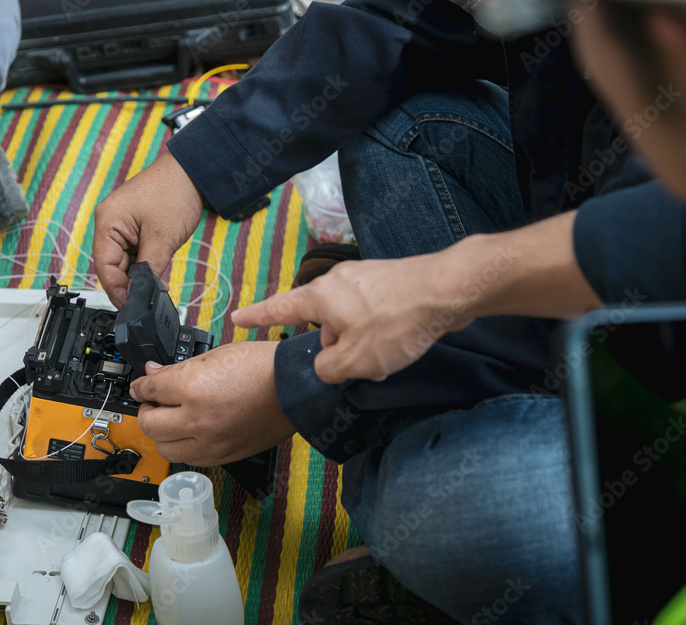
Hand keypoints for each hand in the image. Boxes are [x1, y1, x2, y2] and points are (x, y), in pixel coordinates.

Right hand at [93, 152, 203, 308]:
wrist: (193, 173)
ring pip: (126, 263)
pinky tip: (157, 277)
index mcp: (107, 222)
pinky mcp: (135, 229)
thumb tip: (142, 294)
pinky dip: (145, 267)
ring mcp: (122, 226)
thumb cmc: (174, 192)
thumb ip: (149, 270)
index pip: (104, 268)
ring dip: (140, 277)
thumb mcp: (162, 239)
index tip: (131, 309)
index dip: (117, 291)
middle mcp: (109, 224)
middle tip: (147, 302)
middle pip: (113, 267)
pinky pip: (135, 255)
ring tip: (156, 288)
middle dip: (130, 285)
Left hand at [130, 341, 293, 465]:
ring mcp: (211, 442)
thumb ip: (180, 368)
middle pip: (149, 424)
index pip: (149, 389)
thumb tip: (155, 374)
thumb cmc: (264, 367)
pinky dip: (184, 446)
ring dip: (162, 433)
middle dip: (147, 410)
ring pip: (165, 448)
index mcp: (193, 388)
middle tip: (153, 401)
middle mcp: (198, 419)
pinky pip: (189, 459)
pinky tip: (191, 432)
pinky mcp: (224, 455)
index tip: (142, 385)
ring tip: (171, 419)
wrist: (295, 387)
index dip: (141, 385)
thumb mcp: (216, 355)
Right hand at [231, 253, 471, 383]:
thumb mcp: (354, 360)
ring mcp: (366, 278)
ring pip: (353, 320)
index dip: (256, 317)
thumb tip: (327, 364)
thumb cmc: (398, 322)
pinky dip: (382, 331)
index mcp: (320, 297)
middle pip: (324, 322)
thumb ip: (328, 369)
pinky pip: (375, 312)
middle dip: (339, 348)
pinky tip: (403, 341)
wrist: (448, 290)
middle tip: (362, 367)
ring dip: (364, 343)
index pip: (278, 309)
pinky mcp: (391, 281)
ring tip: (391, 356)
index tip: (237, 318)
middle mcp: (339, 281)